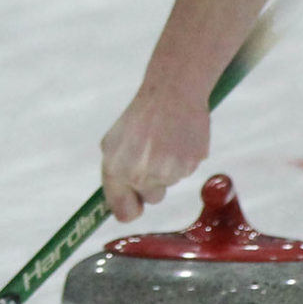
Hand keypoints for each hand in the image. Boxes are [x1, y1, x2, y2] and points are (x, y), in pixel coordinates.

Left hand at [101, 86, 210, 221]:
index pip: (123, 212)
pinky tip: (178, 138)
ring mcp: (166, 172)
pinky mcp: (189, 165)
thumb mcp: (113, 142)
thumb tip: (119, 199)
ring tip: (165, 141)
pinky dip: (183, 159)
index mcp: (116, 170)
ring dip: (168, 169)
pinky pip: (186, 171)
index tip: (135, 204)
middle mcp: (139, 176)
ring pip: (169, 184)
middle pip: (151, 198)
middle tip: (153, 155)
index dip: (130, 209)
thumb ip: (114, 172)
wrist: (171, 92)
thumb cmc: (141, 115)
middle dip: (152, 183)